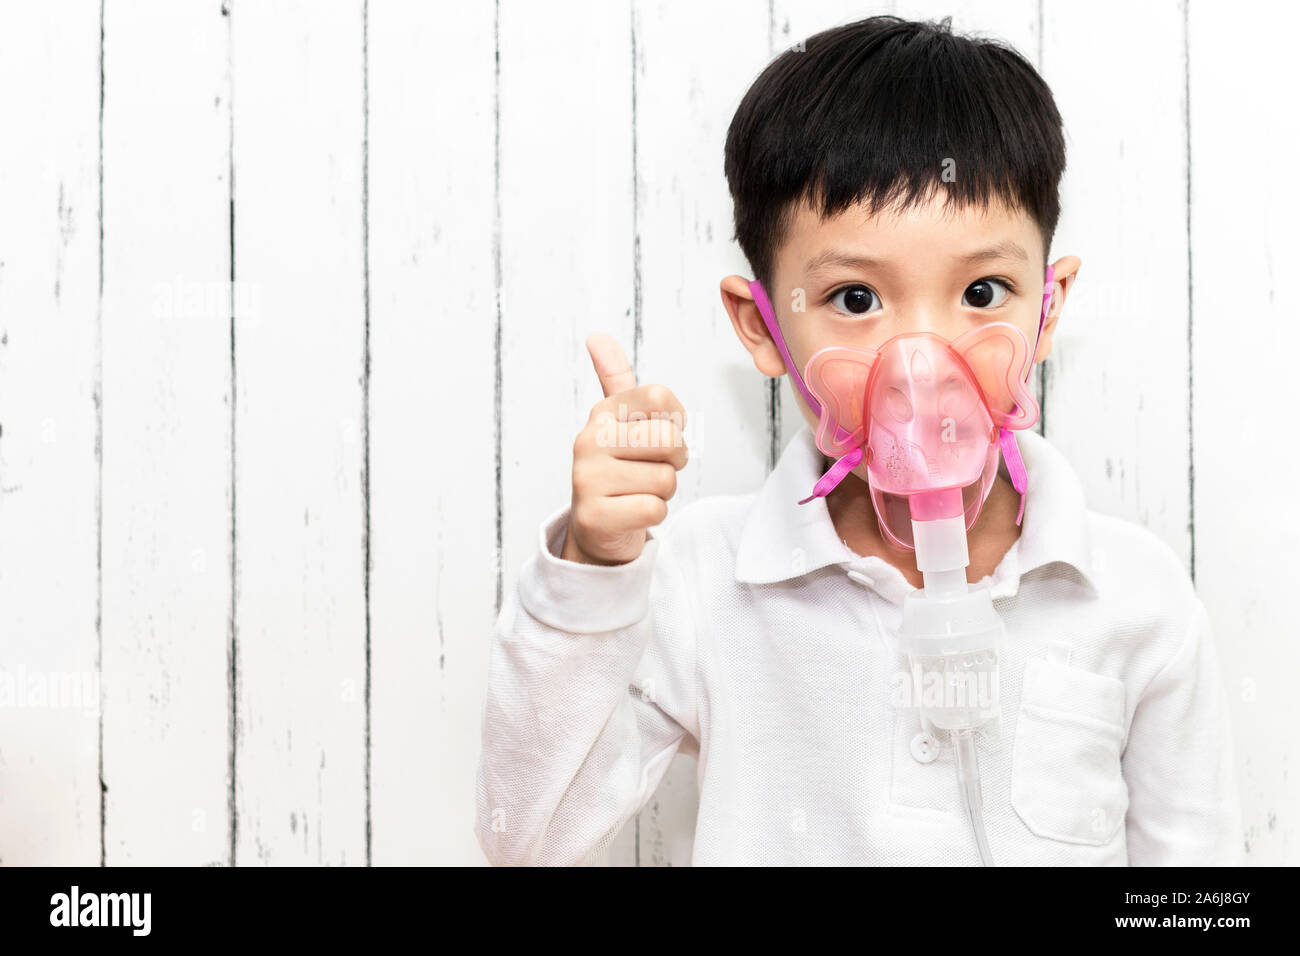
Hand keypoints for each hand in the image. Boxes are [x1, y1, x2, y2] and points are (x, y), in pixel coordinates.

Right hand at [562, 333, 688, 564]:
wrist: (597, 528)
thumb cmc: (619, 470)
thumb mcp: (619, 422)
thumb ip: (615, 379)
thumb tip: (596, 336)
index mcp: (602, 413)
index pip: (662, 398)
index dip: (676, 422)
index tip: (660, 437)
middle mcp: (589, 440)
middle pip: (669, 440)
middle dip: (674, 462)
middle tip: (653, 470)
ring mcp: (587, 479)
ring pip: (665, 479)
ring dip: (663, 492)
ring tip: (638, 491)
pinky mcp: (594, 515)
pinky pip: (653, 509)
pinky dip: (653, 515)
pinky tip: (632, 512)